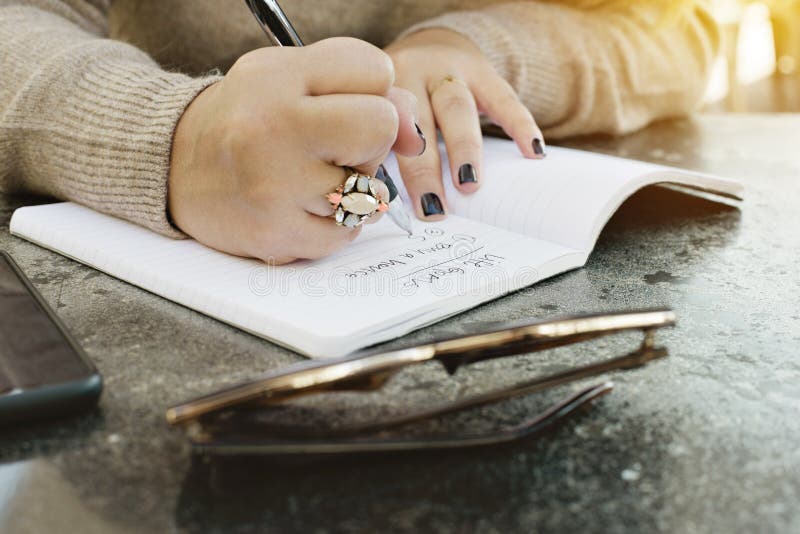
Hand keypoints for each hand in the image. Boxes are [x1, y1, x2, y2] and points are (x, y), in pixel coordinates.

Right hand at [168, 38, 422, 263]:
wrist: (174, 166)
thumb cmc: (246, 117)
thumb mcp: (294, 76)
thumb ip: (361, 84)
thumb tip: (414, 135)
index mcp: (279, 78)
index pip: (378, 73)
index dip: (370, 91)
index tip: (340, 103)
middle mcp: (274, 130)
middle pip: (380, 128)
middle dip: (368, 139)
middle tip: (330, 144)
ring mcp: (275, 188)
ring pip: (369, 190)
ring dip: (350, 187)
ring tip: (306, 176)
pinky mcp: (278, 235)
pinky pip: (348, 234)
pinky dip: (336, 224)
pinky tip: (304, 206)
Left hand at [386, 29, 544, 219]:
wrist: (435, 44)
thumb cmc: (407, 98)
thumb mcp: (389, 112)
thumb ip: (389, 149)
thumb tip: (392, 203)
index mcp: (384, 91)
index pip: (384, 130)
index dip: (387, 164)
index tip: (392, 202)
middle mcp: (414, 73)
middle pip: (419, 121)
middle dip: (426, 168)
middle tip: (434, 206)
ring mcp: (451, 71)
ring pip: (456, 108)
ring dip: (463, 149)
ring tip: (469, 185)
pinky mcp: (486, 72)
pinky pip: (504, 99)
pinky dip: (520, 126)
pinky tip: (534, 152)